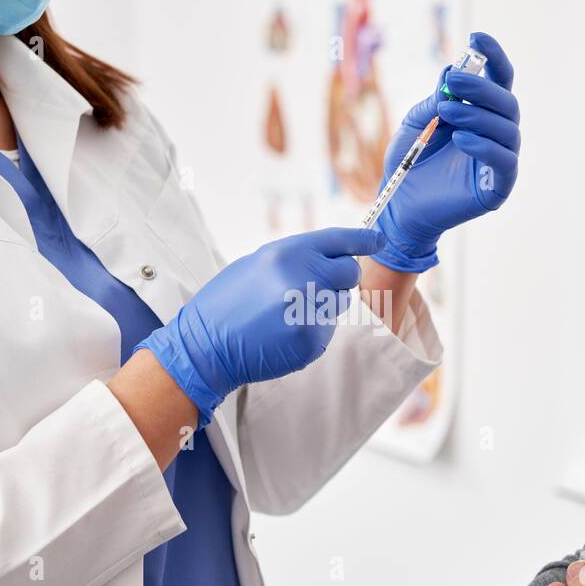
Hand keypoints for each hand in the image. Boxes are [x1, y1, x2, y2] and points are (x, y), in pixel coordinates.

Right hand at [136, 227, 384, 428]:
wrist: (206, 346)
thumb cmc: (228, 303)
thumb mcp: (257, 265)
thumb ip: (295, 258)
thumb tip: (329, 255)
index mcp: (287, 252)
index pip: (338, 239)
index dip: (362, 239)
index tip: (378, 238)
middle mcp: (302, 277)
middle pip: (348, 272)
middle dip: (338, 278)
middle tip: (313, 288)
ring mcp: (309, 310)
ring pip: (339, 302)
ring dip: (322, 306)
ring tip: (285, 314)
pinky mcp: (311, 339)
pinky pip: (326, 330)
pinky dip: (311, 331)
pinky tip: (282, 334)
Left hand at [371, 31, 519, 271]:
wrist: (399, 206)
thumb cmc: (409, 162)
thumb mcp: (417, 122)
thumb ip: (436, 98)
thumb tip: (454, 70)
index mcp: (481, 114)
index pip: (498, 80)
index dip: (493, 56)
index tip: (476, 36)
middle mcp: (496, 134)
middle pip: (506, 102)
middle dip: (481, 88)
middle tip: (454, 84)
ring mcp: (499, 161)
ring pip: (507, 129)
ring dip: (478, 116)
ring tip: (448, 114)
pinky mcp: (497, 188)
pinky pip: (504, 162)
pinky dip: (486, 147)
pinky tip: (462, 139)